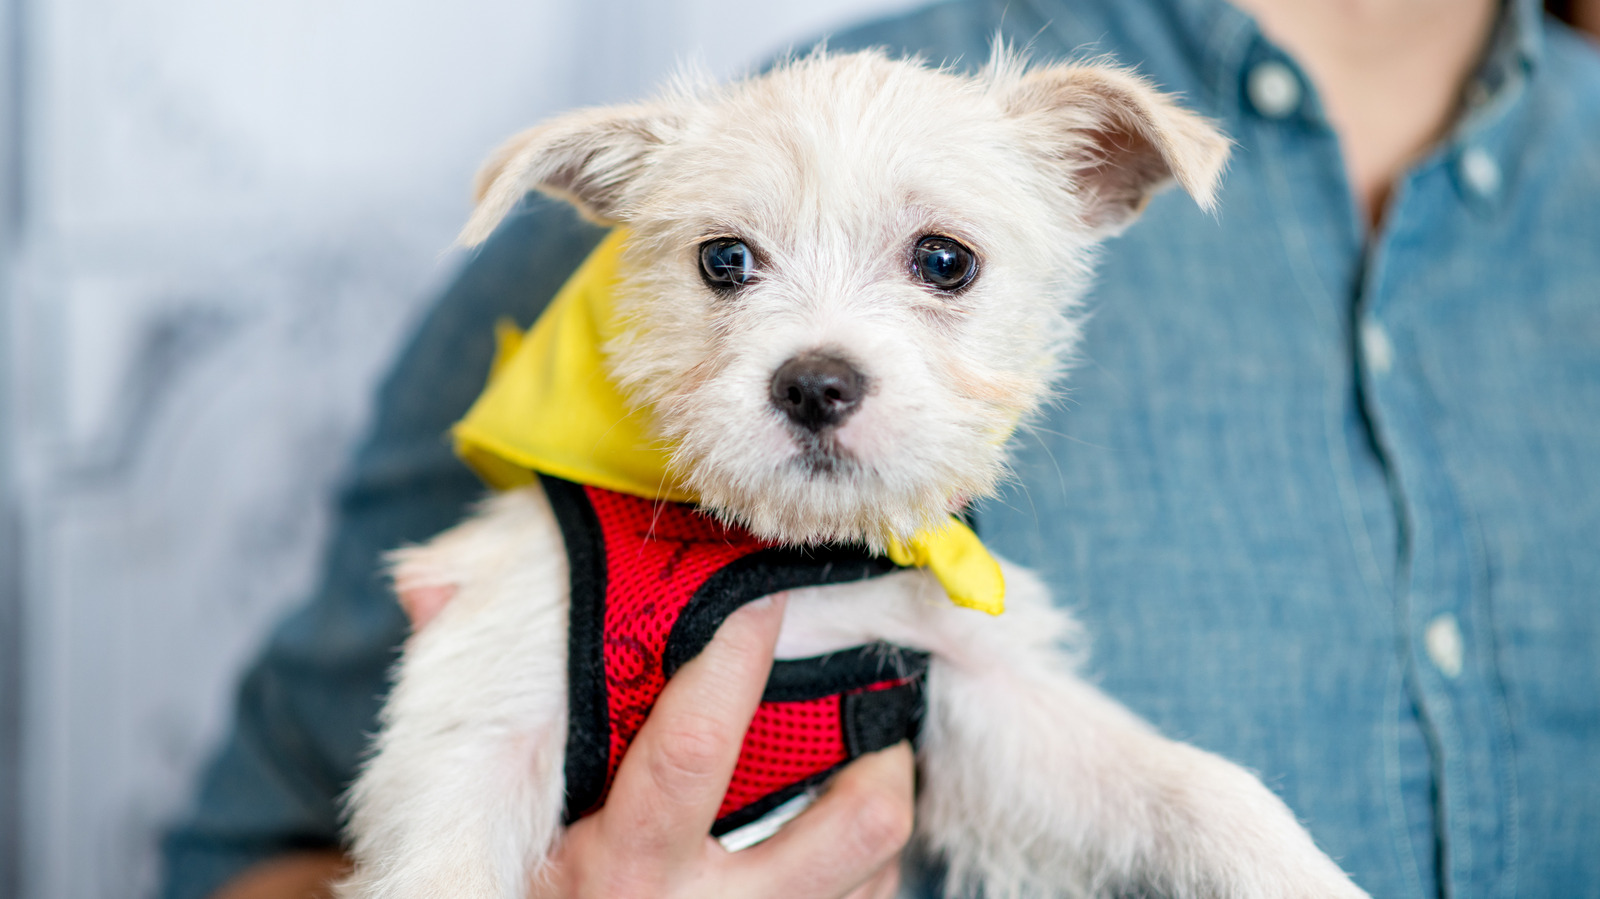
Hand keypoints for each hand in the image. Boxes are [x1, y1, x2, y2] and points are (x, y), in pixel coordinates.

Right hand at [396, 583, 912, 898]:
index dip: (733, 662)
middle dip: (876, 753)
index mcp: (627, 866)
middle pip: (845, 824)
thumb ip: (470, 709)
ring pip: (876, 863)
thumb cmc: (527, 887)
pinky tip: (843, 824)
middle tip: (871, 696)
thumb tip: (424, 591)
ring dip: (883, 801)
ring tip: (869, 755)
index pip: (693, 750)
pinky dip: (871, 861)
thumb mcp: (492, 823)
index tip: (758, 598)